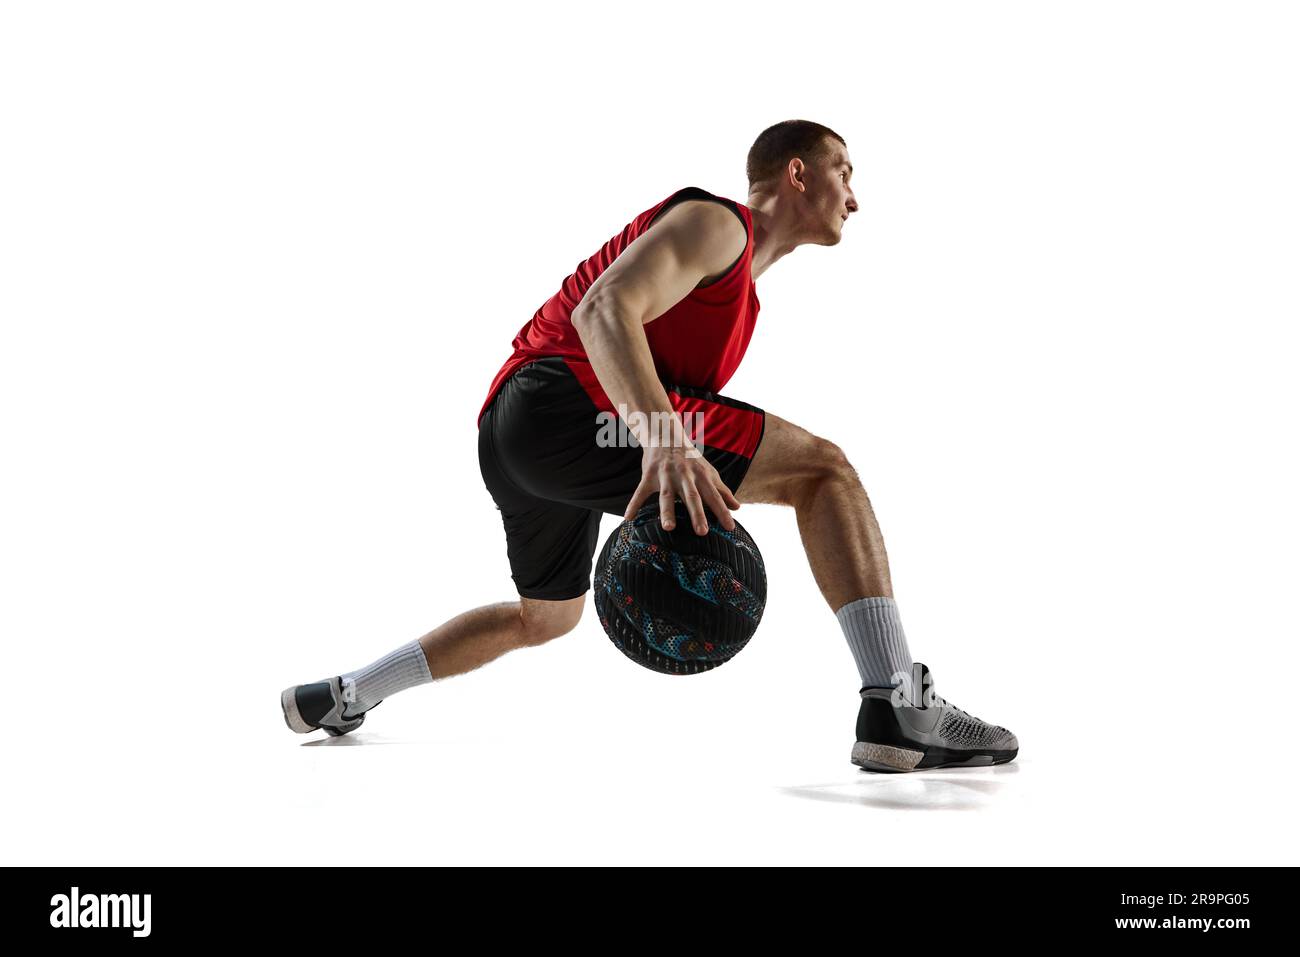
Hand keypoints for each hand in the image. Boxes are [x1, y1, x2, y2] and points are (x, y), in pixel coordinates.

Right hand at [623, 443, 740, 534]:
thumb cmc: (690, 459)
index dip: (723, 511)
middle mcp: (685, 476)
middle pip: (692, 497)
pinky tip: (628, 518)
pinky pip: (640, 492)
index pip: (714, 496)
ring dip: (667, 511)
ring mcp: (666, 475)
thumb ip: (722, 491)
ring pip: (667, 495)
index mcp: (701, 476)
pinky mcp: (648, 475)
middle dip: (697, 514)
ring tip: (668, 528)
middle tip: (702, 532)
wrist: (666, 435)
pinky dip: (633, 504)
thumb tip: (737, 508)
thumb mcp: (708, 472)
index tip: (731, 528)